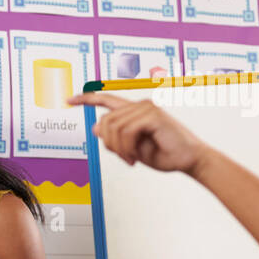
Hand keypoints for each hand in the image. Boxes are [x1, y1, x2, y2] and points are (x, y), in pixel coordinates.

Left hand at [68, 92, 208, 175]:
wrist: (189, 160)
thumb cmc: (163, 153)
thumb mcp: (132, 147)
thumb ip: (115, 137)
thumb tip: (95, 127)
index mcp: (134, 111)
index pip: (106, 100)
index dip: (86, 99)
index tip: (69, 100)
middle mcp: (140, 105)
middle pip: (105, 121)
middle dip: (109, 144)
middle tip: (124, 158)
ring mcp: (147, 108)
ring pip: (113, 128)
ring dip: (119, 149)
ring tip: (131, 159)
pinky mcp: (153, 116)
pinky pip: (126, 132)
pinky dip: (126, 148)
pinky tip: (135, 158)